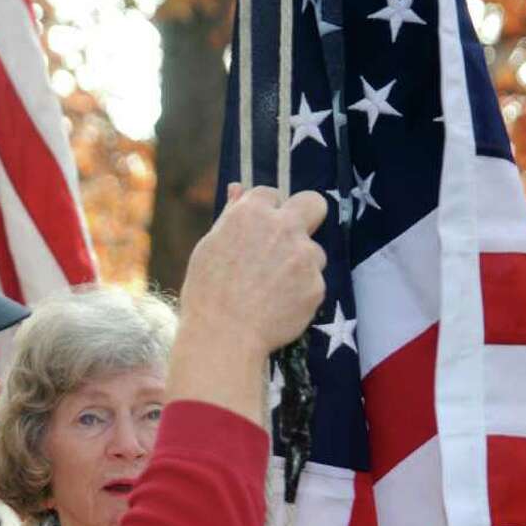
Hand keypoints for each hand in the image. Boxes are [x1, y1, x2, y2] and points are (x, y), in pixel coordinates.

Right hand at [179, 184, 326, 354]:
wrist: (224, 337)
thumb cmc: (208, 293)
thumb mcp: (210, 247)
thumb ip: (232, 217)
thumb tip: (238, 189)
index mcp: (251, 213)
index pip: (271, 194)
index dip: (266, 212)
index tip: (260, 230)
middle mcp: (283, 227)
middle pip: (314, 203)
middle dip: (307, 215)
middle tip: (292, 239)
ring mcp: (304, 256)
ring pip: (314, 252)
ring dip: (300, 265)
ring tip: (272, 290)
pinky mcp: (317, 285)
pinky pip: (314, 283)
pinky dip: (301, 294)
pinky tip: (278, 307)